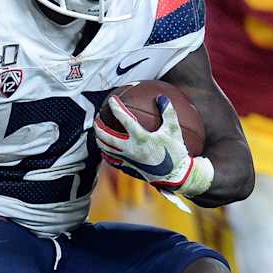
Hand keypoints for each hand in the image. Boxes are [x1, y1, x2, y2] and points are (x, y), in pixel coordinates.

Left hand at [94, 95, 209, 196]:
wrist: (175, 176)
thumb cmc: (176, 152)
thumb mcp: (174, 130)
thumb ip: (168, 112)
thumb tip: (162, 97)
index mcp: (141, 138)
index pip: (124, 120)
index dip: (116, 108)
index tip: (112, 100)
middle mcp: (131, 149)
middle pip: (108, 138)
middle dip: (99, 128)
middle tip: (96, 119)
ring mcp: (128, 159)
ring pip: (107, 149)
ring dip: (100, 140)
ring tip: (97, 133)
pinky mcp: (129, 167)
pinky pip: (113, 159)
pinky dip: (106, 153)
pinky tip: (106, 149)